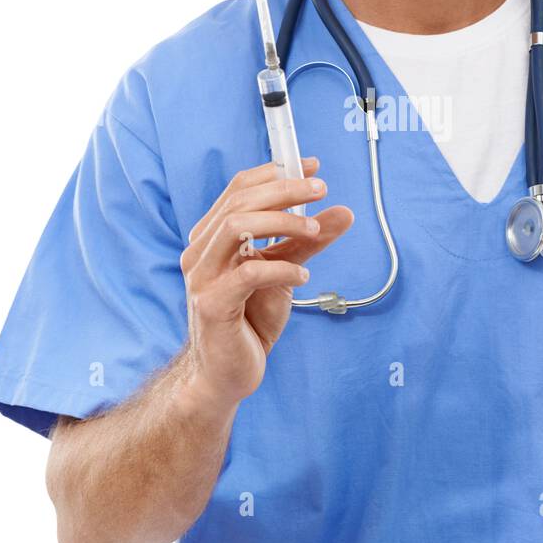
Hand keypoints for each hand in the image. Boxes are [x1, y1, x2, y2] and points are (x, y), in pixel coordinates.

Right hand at [179, 157, 353, 404]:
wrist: (226, 374)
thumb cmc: (248, 320)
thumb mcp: (284, 271)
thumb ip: (308, 242)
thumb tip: (342, 213)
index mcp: (212, 237)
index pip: (239, 188)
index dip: (276, 172)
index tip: (314, 169)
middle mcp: (200, 251)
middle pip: (240, 201)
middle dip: (285, 190)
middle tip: (321, 191)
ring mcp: (201, 277)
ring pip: (236, 226)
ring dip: (281, 222)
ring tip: (314, 231)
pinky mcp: (211, 304)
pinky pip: (247, 274)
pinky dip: (281, 268)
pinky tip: (302, 277)